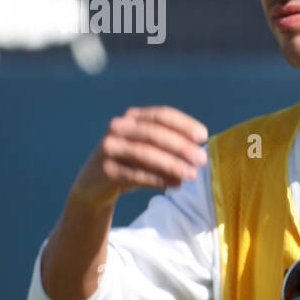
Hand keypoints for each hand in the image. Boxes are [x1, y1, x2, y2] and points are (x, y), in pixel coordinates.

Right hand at [69, 106, 208, 208]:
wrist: (95, 184)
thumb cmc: (131, 163)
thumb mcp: (149, 149)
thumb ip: (170, 146)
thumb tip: (201, 150)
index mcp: (133, 117)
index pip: (162, 115)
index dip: (184, 124)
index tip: (203, 136)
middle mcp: (119, 128)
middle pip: (155, 133)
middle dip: (181, 146)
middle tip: (202, 159)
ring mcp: (110, 147)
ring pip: (145, 153)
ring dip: (172, 164)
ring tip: (192, 174)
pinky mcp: (106, 169)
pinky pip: (135, 173)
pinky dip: (158, 179)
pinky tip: (175, 184)